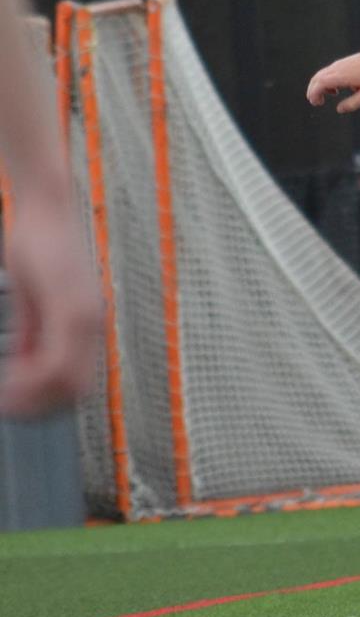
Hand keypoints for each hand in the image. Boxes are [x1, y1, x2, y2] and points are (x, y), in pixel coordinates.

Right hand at [0, 186, 102, 418]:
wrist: (46, 209)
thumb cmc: (39, 247)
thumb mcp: (35, 299)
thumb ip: (34, 333)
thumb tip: (27, 365)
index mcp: (87, 324)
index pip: (78, 383)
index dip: (49, 402)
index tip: (18, 405)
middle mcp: (93, 323)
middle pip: (75, 389)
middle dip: (40, 406)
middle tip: (8, 407)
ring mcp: (85, 315)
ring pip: (66, 380)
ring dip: (33, 395)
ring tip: (5, 397)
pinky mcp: (71, 305)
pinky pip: (55, 358)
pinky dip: (30, 377)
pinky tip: (7, 378)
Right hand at [306, 49, 359, 112]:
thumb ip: (353, 103)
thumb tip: (339, 110)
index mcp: (341, 76)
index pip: (320, 84)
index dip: (314, 93)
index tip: (316, 103)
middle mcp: (336, 69)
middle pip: (316, 79)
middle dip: (312, 92)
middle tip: (316, 103)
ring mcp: (337, 65)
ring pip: (320, 75)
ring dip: (318, 87)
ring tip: (323, 98)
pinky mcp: (340, 64)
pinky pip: (326, 73)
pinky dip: (324, 82)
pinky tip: (335, 90)